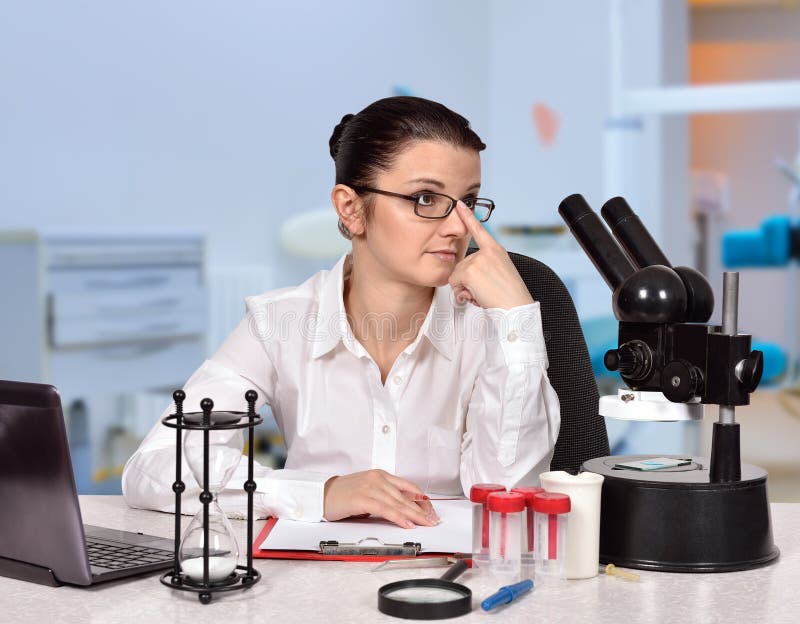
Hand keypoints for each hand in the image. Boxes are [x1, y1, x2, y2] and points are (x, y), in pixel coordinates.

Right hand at [323, 470, 438, 527]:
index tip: (431, 511)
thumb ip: (385, 497)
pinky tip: (407, 524)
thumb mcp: (368, 491)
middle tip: (433, 520)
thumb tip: (404, 508)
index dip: (422, 500)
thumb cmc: (343, 495)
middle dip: (423, 510)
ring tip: (426, 524)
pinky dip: (399, 517)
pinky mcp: (363, 498)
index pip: (409, 487)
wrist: (321, 495)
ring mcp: (370, 487)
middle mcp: (378, 478)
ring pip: (399, 503)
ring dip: (415, 515)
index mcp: (381, 475)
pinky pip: (386, 509)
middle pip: (406, 496)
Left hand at [449, 202, 534, 308]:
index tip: (460, 204)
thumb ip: (484, 267)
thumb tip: (463, 278)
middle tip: (485, 290)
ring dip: (465, 288)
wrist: (516, 307)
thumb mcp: (501, 273)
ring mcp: (477, 260)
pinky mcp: (470, 271)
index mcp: (496, 250)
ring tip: (483, 294)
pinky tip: (478, 295)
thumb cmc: (510, 296)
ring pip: (457, 275)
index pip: (480, 230)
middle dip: (467, 281)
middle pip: (462, 265)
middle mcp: (487, 252)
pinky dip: (462, 293)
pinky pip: (454, 283)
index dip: (468, 216)